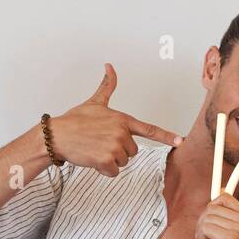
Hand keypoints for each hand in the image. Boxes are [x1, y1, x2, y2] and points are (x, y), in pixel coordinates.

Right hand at [48, 64, 182, 176]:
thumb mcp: (94, 102)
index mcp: (122, 119)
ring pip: (123, 163)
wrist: (57, 135)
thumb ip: (107, 86)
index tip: (181, 141)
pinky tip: (92, 158)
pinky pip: (113, 172)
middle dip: (118, 151)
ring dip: (110, 161)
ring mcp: (114, 146)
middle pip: (132, 152)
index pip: (149, 129)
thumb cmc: (75, 120)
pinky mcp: (106, 159)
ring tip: (95, 149)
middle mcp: (121, 132)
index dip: (166, 136)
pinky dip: (103, 170)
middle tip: (100, 142)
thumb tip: (110, 66)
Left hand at [196, 192, 238, 238]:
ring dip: (202, 233)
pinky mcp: (230, 238)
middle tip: (208, 238)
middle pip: (212, 207)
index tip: (212, 224)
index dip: (211, 210)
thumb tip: (221, 189)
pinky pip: (205, 228)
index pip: (223, 197)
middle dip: (203, 223)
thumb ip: (222, 210)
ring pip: (206, 218)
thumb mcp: (224, 228)